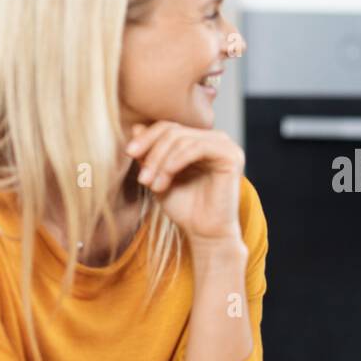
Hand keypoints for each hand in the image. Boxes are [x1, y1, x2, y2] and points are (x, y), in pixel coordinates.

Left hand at [125, 122, 244, 243]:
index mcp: (199, 141)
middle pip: (173, 130)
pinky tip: (166, 176)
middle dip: (152, 152)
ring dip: (161, 162)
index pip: (168, 127)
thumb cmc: (185, 208)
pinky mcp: (231, 156)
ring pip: (182, 139)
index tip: (129, 154)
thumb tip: (136, 127)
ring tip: (153, 185)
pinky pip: (198, 147)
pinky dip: (177, 160)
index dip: (146, 138)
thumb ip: (150, 154)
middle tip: (142, 178)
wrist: (205, 233)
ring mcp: (225, 145)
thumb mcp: (159, 177)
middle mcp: (214, 139)